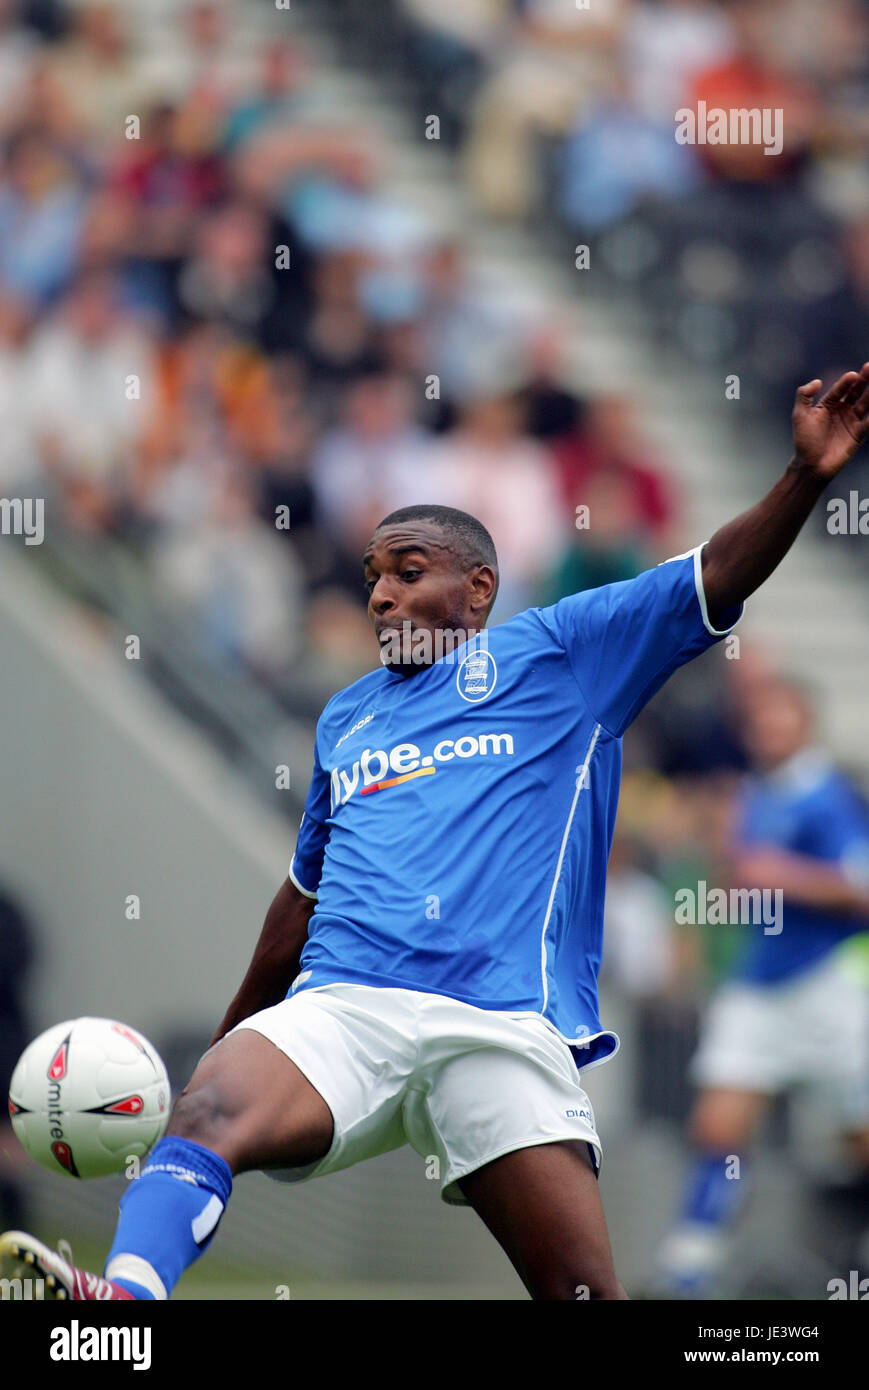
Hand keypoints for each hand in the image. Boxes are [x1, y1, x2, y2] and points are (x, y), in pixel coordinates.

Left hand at [792, 363, 868, 479]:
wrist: (811, 465)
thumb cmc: (804, 440)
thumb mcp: (800, 415)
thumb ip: (804, 396)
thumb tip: (817, 381)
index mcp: (828, 404)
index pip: (840, 389)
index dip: (846, 382)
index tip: (853, 375)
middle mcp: (842, 410)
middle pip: (856, 392)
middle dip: (864, 380)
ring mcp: (851, 421)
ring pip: (866, 404)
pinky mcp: (858, 434)